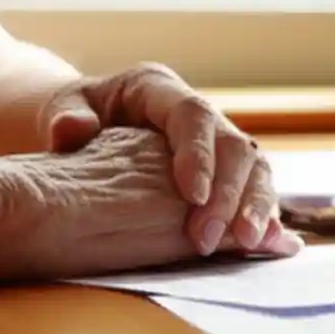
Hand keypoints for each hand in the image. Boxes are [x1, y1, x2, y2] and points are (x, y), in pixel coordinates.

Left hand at [36, 63, 296, 256]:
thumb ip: (66, 117)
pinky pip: (258, 190)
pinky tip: (268, 244)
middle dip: (229, 194)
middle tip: (210, 239)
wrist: (93, 124)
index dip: (199, 155)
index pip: (192, 115)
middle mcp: (201, 113)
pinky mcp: (231, 172)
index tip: (192, 197)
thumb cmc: (78, 117)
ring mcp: (220, 142)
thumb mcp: (65, 109)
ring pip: (256, 167)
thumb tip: (71, 131)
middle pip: (234, 146)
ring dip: (255, 207)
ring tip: (247, 244)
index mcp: (160, 89)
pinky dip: (264, 216)